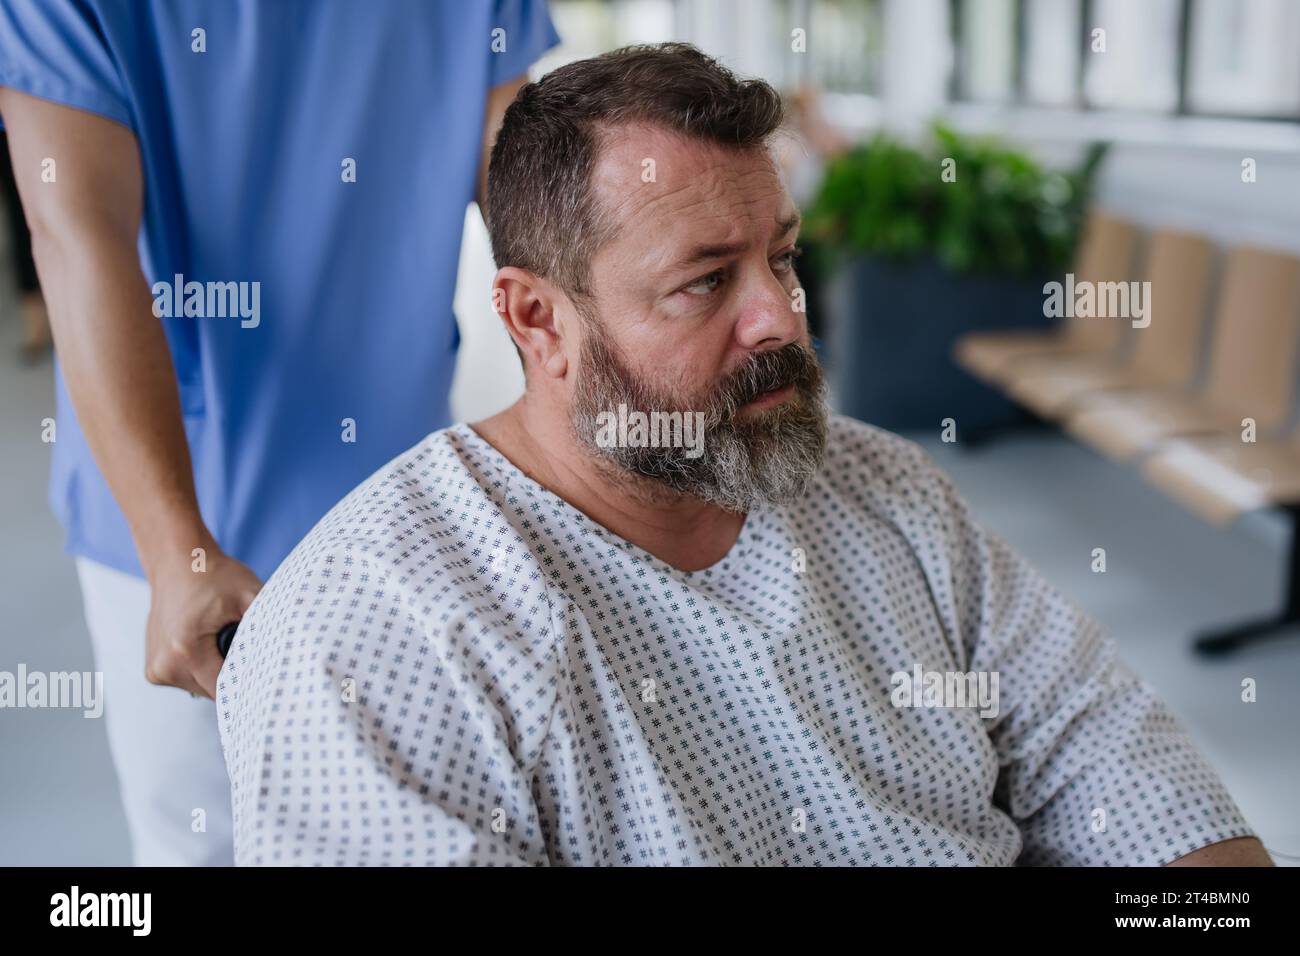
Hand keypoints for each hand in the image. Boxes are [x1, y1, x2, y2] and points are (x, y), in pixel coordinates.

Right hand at [145, 542, 261, 698]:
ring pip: (202, 688)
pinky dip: (203, 667)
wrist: (177, 560)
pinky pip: (189, 680)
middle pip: (214, 693)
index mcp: (186, 651)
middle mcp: (164, 665)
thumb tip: (288, 656)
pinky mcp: (154, 668)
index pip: (226, 692)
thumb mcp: (251, 597)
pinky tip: (208, 642)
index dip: (251, 686)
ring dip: (218, 672)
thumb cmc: (214, 575)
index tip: (268, 679)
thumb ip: (267, 629)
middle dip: (235, 676)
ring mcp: (155, 669)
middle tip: (247, 649)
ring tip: (223, 640)